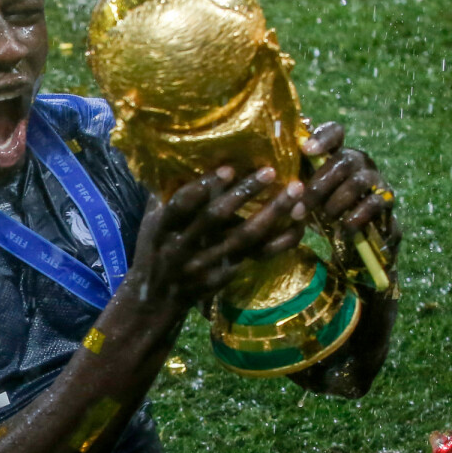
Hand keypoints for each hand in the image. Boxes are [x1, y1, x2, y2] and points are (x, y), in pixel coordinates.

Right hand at [127, 166, 308, 314]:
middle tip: (271, 171)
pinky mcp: (226, 276)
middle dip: (244, 193)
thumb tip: (178, 154)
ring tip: (295, 192)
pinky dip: (280, 241)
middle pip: (216, 218)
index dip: (203, 186)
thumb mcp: (152, 222)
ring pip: (244, 239)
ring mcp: (207, 264)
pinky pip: (257, 257)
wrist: (157, 298)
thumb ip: (166, 194)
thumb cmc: (155, 249)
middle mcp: (184, 246)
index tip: (229, 168)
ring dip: (272, 214)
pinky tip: (299, 223)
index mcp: (163, 228)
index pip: (182, 205)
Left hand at [300, 121, 401, 263]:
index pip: (335, 132)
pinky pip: (374, 203)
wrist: (351, 238)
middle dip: (318, 186)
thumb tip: (265, 172)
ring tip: (324, 218)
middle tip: (299, 209)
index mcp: (336, 154)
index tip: (305, 149)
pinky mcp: (386, 202)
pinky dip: (357, 216)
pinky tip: (344, 227)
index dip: (322, 137)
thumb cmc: (321, 210)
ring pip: (358, 182)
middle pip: (343, 160)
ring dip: (336, 203)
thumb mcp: (303, 194)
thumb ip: (291, 180)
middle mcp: (358, 161)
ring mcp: (375, 180)